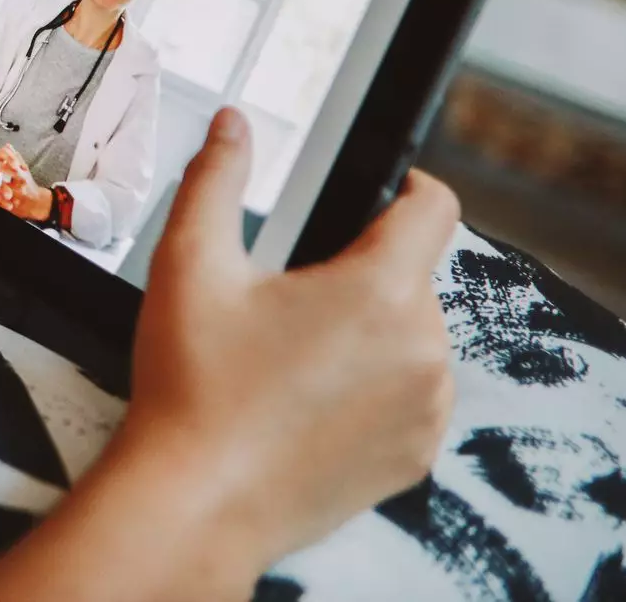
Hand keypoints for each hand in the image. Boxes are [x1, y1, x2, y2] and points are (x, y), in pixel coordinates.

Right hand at [0, 108, 458, 600]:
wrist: (198, 500)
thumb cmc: (194, 388)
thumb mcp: (191, 262)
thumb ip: (216, 178)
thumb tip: (234, 126)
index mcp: (379, 290)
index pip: (435, 207)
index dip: (408, 185)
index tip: (381, 191)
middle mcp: (422, 349)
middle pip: (415, 275)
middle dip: (364, 270)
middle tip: (291, 292)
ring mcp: (426, 409)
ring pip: (415, 336)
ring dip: (372, 330)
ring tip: (293, 352)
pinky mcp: (416, 455)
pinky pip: (412, 395)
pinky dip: (375, 387)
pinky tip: (308, 398)